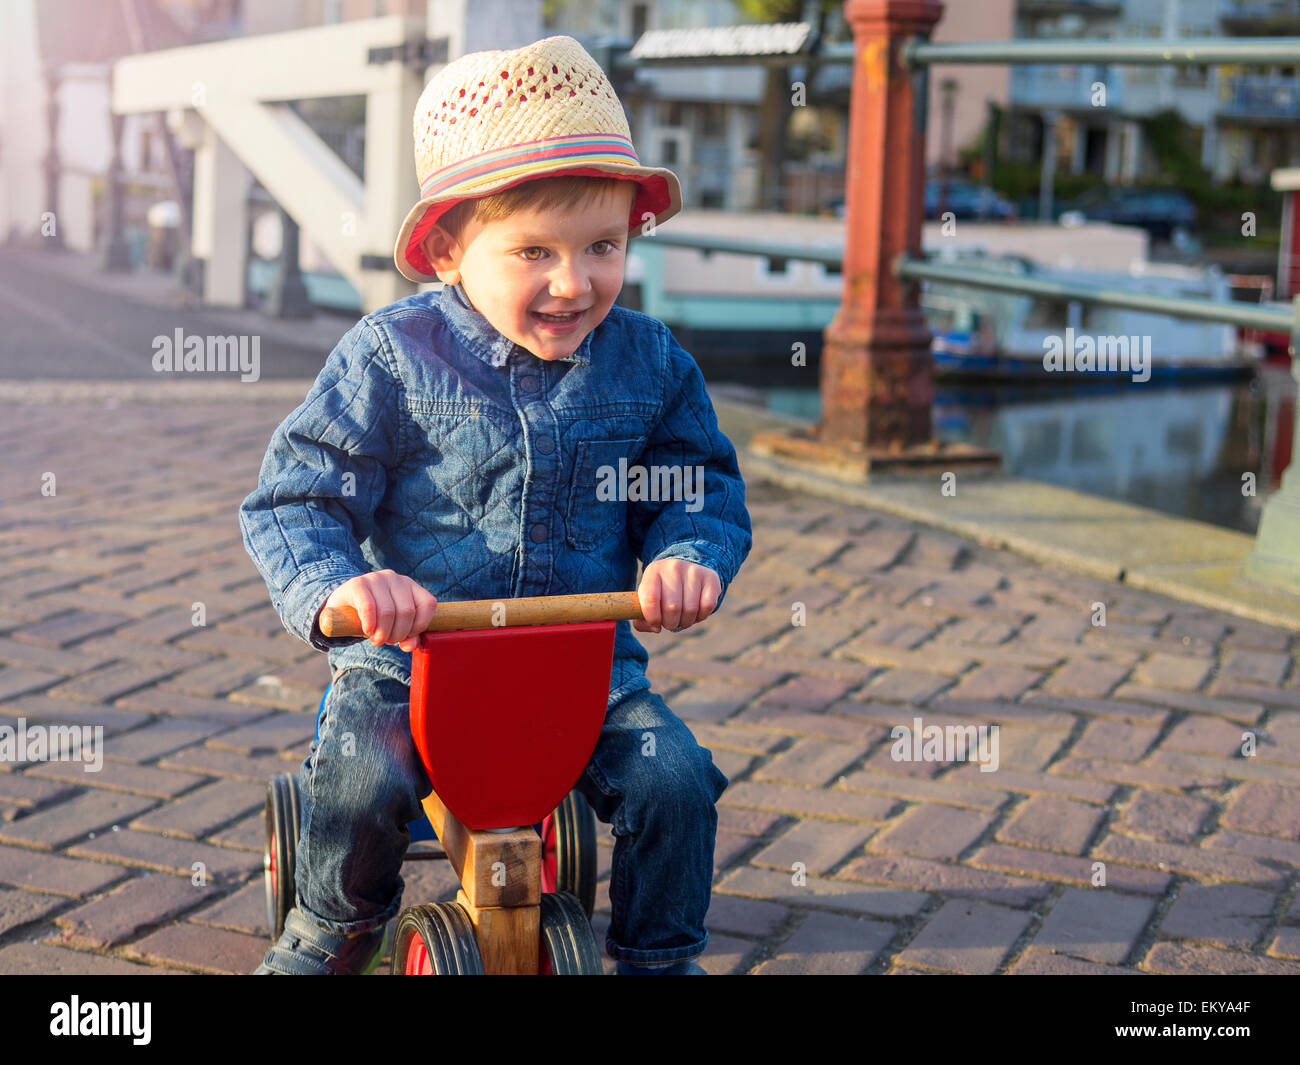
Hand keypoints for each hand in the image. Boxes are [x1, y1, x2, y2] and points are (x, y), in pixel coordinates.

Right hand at [320, 570, 437, 651]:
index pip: (428, 604)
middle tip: (387, 640)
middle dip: (398, 634)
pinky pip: (369, 607)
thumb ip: (407, 636)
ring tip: (376, 638)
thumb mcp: (393, 626)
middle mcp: (395, 578)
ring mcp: (376, 578)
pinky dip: (370, 624)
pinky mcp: (358, 584)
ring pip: (388, 611)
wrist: (341, 605)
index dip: (419, 626)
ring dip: (382, 633)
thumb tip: (411, 645)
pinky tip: (367, 630)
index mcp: (410, 586)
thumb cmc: (373, 617)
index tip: (406, 636)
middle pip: (407, 611)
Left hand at [633, 558, 719, 633]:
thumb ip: (643, 615)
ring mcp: (694, 571)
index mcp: (653, 571)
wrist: (686, 566)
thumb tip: (655, 628)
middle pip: (672, 608)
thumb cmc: (663, 588)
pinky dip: (701, 616)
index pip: (650, 600)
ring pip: (690, 610)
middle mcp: (674, 568)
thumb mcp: (648, 595)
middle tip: (671, 623)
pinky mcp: (711, 578)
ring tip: (682, 618)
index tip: (656, 624)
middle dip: (670, 623)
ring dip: (686, 622)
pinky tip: (695, 612)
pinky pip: (707, 607)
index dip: (652, 619)